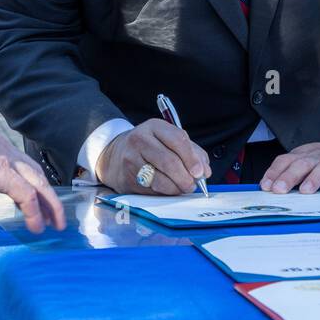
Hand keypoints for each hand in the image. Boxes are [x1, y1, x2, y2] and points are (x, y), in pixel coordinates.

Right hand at [94, 119, 208, 195]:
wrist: (115, 154)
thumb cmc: (150, 147)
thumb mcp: (169, 140)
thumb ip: (192, 152)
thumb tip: (204, 171)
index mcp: (154, 126)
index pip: (178, 140)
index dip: (192, 158)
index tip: (200, 172)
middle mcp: (140, 140)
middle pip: (169, 161)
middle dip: (185, 177)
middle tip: (193, 185)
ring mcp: (131, 159)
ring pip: (160, 179)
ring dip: (176, 188)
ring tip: (183, 188)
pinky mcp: (127, 178)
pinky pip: (151, 190)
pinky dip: (164, 193)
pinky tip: (169, 190)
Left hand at [260, 142, 319, 194]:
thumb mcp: (307, 164)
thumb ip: (290, 174)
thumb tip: (268, 189)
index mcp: (305, 155)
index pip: (286, 160)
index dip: (275, 172)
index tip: (266, 186)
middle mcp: (319, 157)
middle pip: (303, 163)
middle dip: (289, 176)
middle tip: (280, 190)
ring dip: (314, 178)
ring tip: (306, 191)